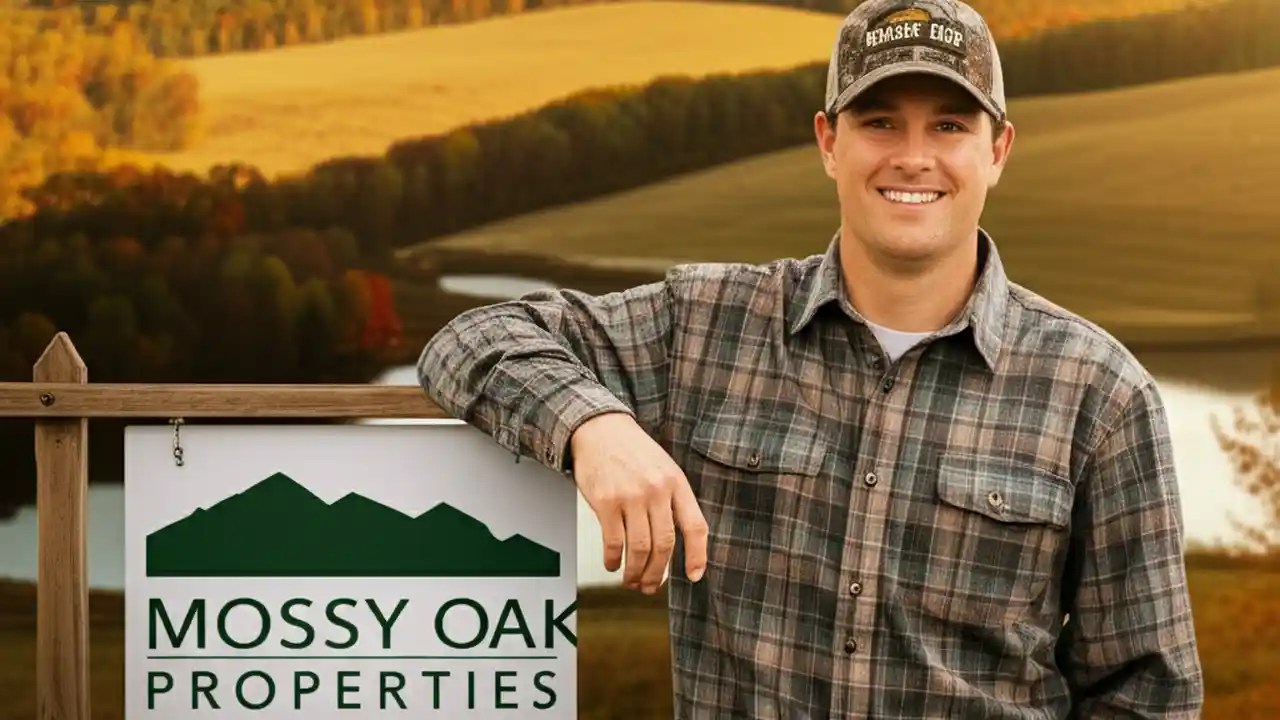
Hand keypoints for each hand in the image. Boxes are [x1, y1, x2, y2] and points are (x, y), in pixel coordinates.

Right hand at [569, 412, 707, 592]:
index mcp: (677, 483)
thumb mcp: (664, 468)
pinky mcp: (606, 501)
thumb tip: (675, 543)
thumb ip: (672, 500)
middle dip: (659, 573)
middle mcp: (657, 490)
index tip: (694, 576)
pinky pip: (614, 541)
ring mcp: (631, 496)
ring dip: (636, 572)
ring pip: (640, 548)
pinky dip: (613, 559)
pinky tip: (612, 564)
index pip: (696, 526)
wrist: (600, 429)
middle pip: (665, 544)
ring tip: (632, 581)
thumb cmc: (633, 453)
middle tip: (651, 587)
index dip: (698, 555)